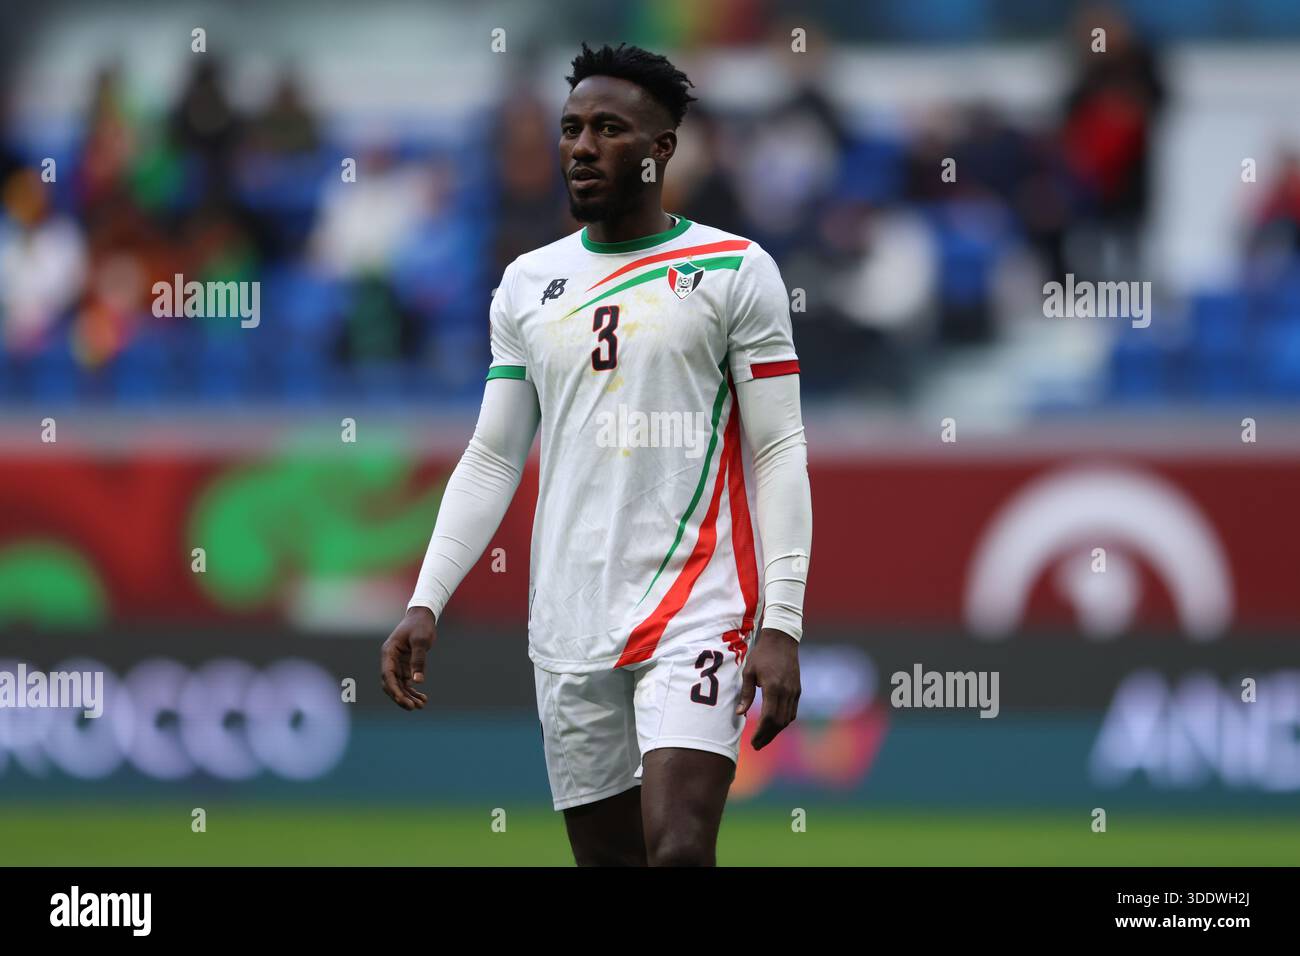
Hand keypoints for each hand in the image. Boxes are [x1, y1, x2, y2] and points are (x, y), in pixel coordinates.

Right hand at [380, 607, 435, 710]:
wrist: (423, 616)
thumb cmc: (421, 626)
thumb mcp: (421, 640)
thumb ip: (418, 660)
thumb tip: (418, 681)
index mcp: (389, 652)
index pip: (388, 675)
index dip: (394, 690)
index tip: (403, 701)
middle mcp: (390, 660)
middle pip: (391, 684)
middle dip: (401, 697)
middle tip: (413, 707)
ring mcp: (397, 664)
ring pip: (399, 686)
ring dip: (408, 697)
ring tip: (421, 705)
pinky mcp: (405, 666)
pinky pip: (406, 683)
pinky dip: (413, 691)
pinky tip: (423, 699)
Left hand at [736, 627, 799, 749]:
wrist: (782, 640)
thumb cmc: (762, 654)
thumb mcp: (749, 672)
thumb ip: (746, 694)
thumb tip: (739, 714)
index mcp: (773, 687)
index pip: (769, 717)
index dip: (761, 732)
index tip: (753, 741)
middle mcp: (786, 691)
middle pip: (779, 722)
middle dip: (768, 736)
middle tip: (756, 745)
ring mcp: (794, 691)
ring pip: (787, 719)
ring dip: (776, 731)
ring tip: (764, 738)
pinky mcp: (798, 690)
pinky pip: (792, 711)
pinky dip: (784, 721)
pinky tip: (774, 725)